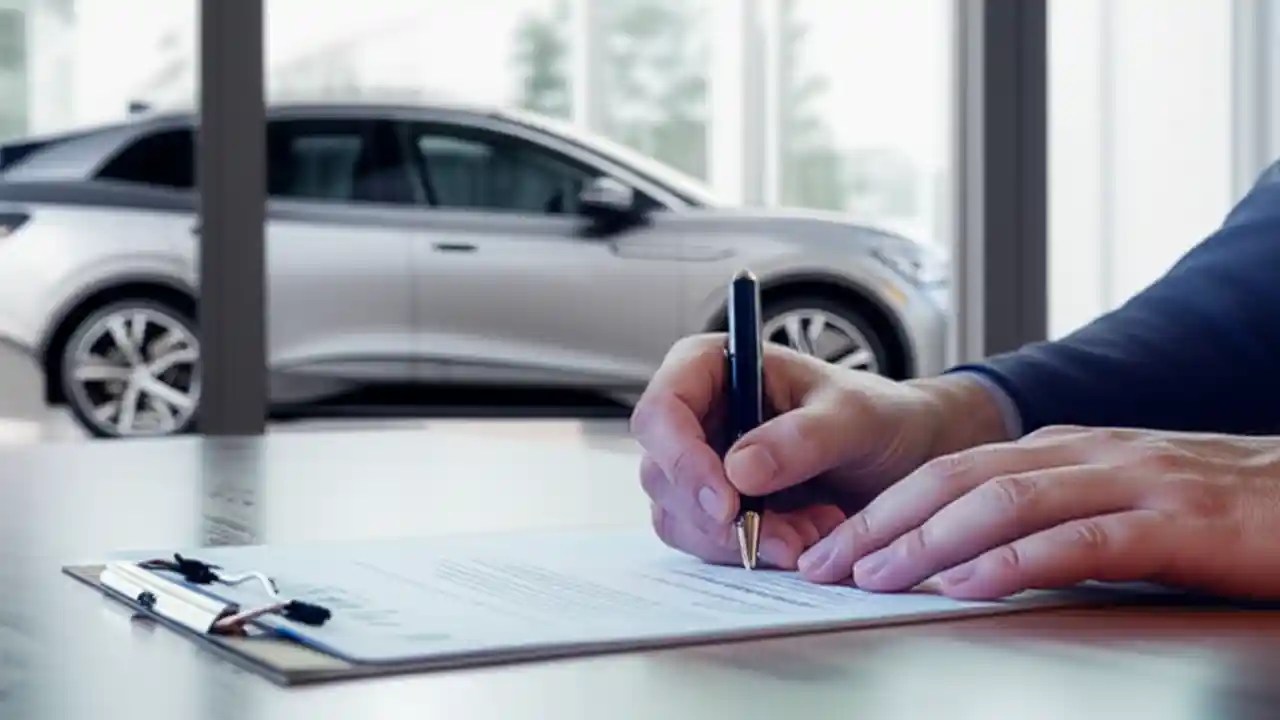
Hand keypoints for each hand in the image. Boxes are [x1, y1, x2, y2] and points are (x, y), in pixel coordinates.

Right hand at [630, 334, 1009, 569]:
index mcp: (712, 367)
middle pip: (663, 473)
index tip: (727, 503)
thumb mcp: (855, 417)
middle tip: (790, 536)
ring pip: (680, 516)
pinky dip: (753, 552)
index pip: (662, 410)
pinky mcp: (714, 507)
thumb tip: (738, 470)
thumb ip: (802, 438)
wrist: (904, 459)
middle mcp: (696, 415)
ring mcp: (700, 464)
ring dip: (743, 539)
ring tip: (815, 531)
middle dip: (722, 516)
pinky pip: (707, 543)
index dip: (681, 458)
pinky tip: (804, 538)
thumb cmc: (879, 417)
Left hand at [799, 426, 1279, 599]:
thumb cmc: (1222, 508)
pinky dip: (1017, 562)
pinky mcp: (1176, 523)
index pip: (953, 470)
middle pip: (959, 478)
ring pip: (1006, 501)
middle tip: (825, 564)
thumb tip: (969, 552)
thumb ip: (1052, 510)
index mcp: (1068, 447)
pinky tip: (972, 588)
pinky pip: (1082, 540)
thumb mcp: (1121, 497)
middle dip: (883, 523)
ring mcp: (1132, 482)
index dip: (885, 508)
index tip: (834, 547)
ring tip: (875, 576)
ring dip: (929, 542)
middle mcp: (1088, 453)